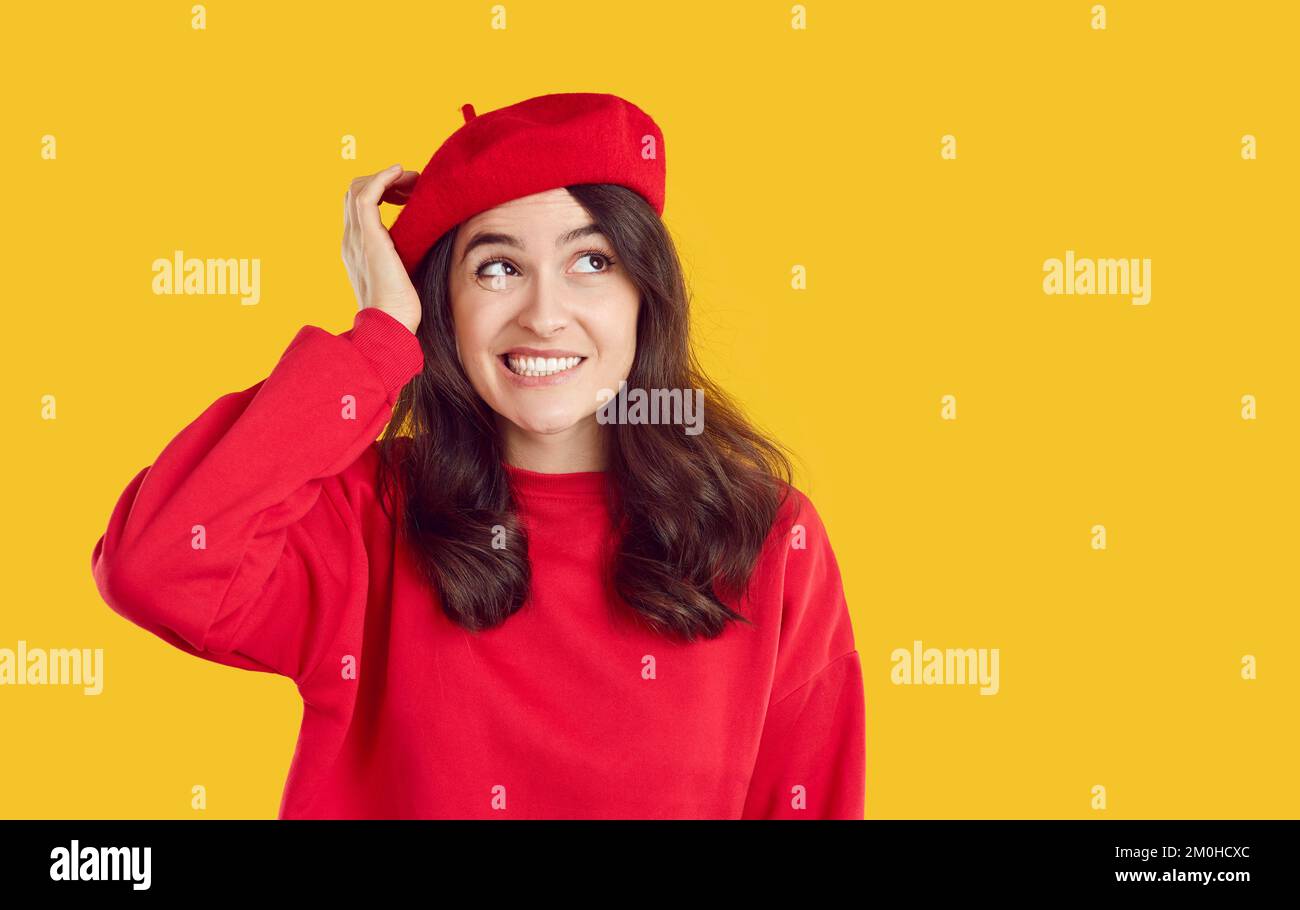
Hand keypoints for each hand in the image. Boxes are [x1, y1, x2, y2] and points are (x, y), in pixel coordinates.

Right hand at [342, 164, 421, 333]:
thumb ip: (407, 257)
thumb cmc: (403, 309)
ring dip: (385, 177)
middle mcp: (352, 240)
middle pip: (354, 192)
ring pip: (357, 188)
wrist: (391, 326)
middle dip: (383, 181)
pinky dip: (382, 177)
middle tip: (412, 183)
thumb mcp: (405, 275)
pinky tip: (400, 173)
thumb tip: (430, 243)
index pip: (359, 206)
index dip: (381, 190)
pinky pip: (366, 195)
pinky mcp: (368, 237)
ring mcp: (357, 238)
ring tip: (410, 179)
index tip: (407, 192)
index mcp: (358, 249)